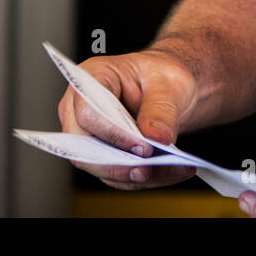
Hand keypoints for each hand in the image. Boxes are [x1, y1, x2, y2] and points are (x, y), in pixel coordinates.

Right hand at [56, 47, 198, 190]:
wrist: (167, 91)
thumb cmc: (161, 76)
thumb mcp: (170, 82)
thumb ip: (161, 109)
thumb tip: (156, 138)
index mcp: (92, 77)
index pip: (88, 111)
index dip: (112, 133)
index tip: (142, 146)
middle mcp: (79, 107)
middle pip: (84, 147)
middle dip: (119, 164)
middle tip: (151, 169)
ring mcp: (86, 134)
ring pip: (100, 167)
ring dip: (137, 175)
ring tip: (175, 169)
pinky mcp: (100, 155)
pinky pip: (116, 175)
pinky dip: (145, 178)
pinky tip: (172, 171)